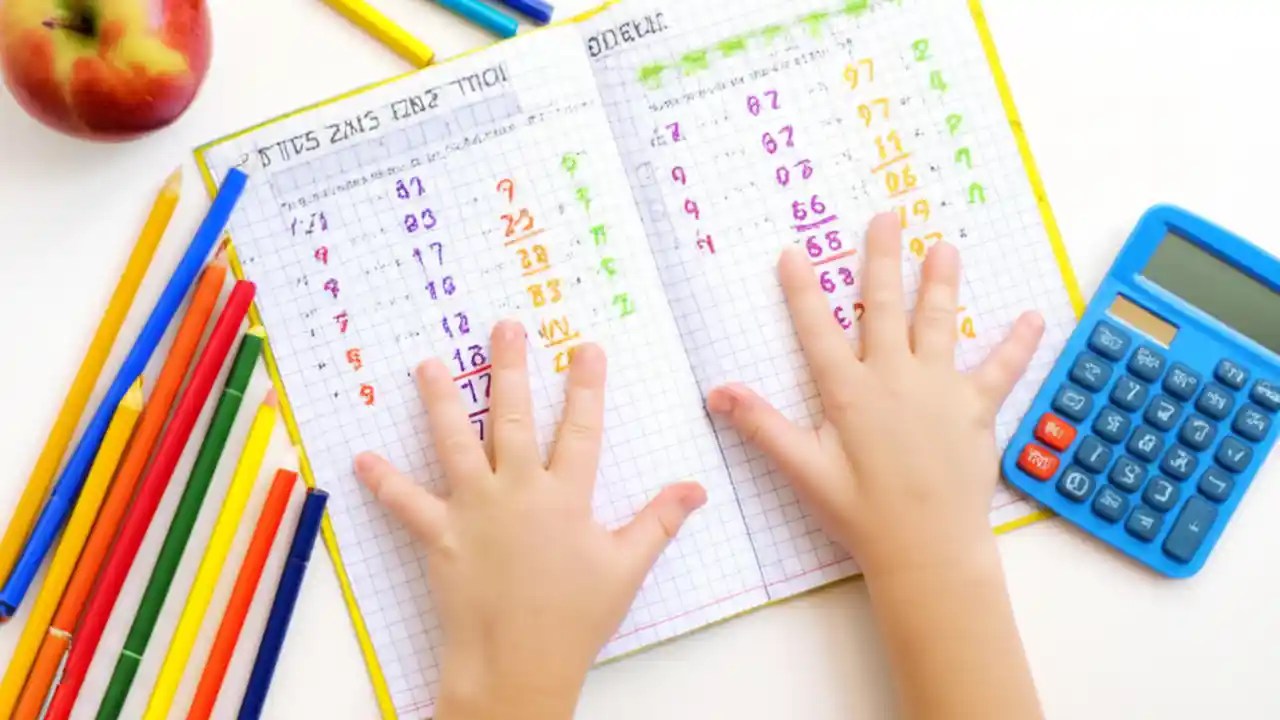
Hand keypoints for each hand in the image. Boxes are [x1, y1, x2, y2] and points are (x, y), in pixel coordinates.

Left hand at [354, 321, 705, 719]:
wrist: (519, 664)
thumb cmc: (575, 618)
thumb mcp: (626, 568)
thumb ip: (658, 522)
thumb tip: (695, 488)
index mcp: (566, 496)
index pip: (581, 428)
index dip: (585, 386)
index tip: (584, 348)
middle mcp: (518, 491)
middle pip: (513, 418)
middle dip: (509, 368)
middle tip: (503, 327)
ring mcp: (474, 510)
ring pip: (456, 442)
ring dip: (443, 401)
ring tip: (428, 364)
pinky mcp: (440, 536)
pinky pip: (407, 504)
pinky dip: (384, 482)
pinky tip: (362, 459)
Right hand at [707, 213, 1044, 579]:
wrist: (926, 549)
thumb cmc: (860, 513)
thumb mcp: (802, 470)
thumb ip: (762, 425)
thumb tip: (718, 392)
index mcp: (848, 392)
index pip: (817, 329)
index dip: (802, 290)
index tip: (794, 252)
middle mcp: (893, 378)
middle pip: (884, 307)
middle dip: (881, 259)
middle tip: (885, 217)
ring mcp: (939, 390)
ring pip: (939, 322)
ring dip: (941, 281)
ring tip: (944, 246)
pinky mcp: (976, 410)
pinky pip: (1001, 370)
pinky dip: (1018, 344)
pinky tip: (1033, 317)